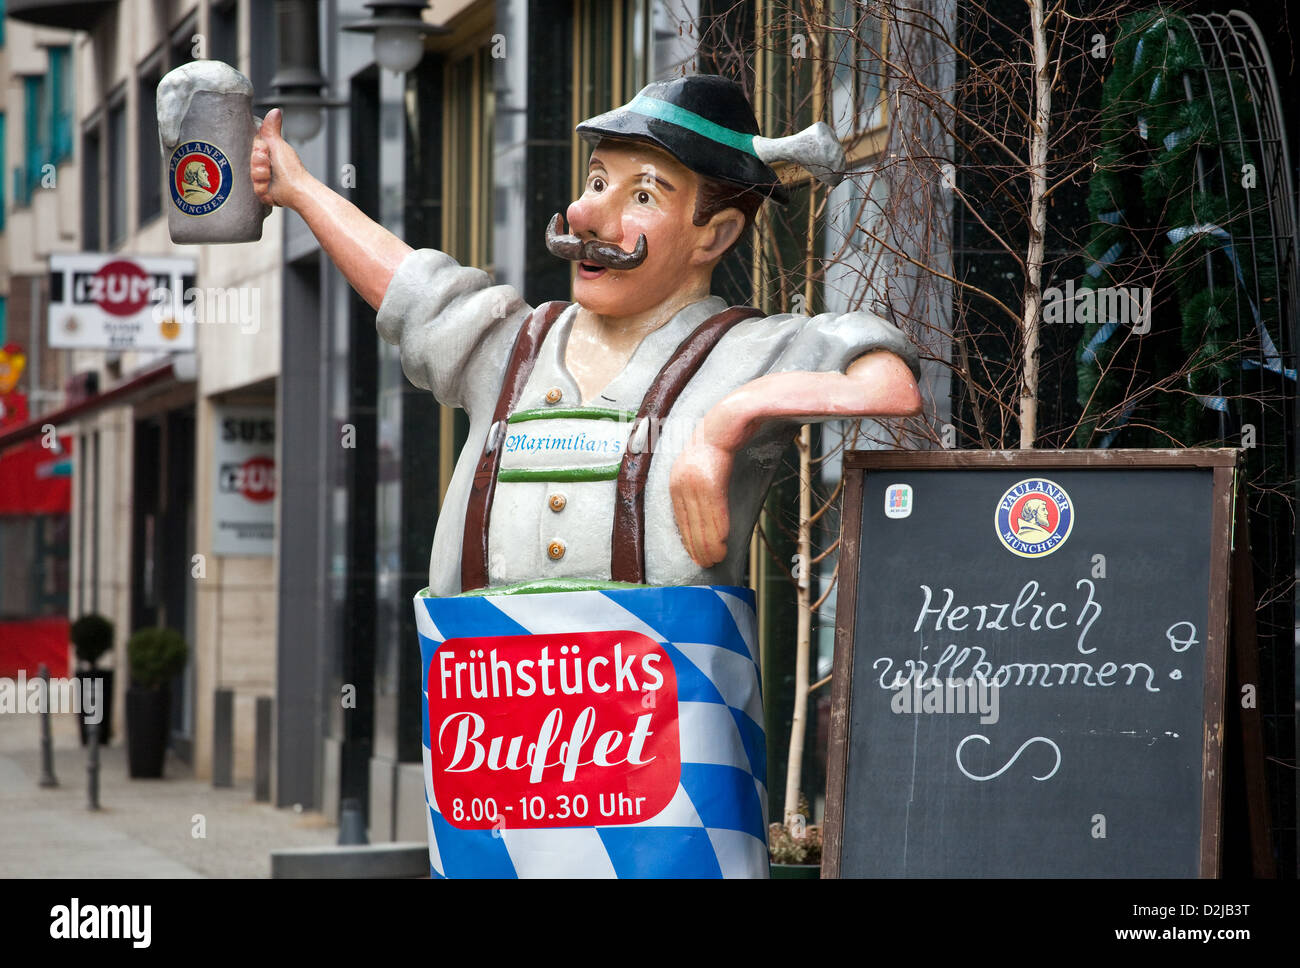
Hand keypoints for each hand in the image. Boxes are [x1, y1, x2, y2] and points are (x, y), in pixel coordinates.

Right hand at [251, 108, 307, 208]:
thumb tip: (275, 111)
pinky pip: (254, 188)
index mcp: (266, 153)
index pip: (251, 146)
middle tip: (268, 163)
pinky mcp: (262, 192)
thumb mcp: (278, 144)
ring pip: (251, 174)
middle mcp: (264, 166)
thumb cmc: (291, 169)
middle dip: (259, 162)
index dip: (257, 148)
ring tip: (270, 175)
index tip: (264, 149)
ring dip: (261, 174)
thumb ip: (271, 129)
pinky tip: (269, 186)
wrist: (297, 190)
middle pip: (249, 160)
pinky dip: (262, 186)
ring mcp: (263, 179)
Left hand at [669, 438, 734, 567]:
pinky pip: (713, 506)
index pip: (680, 518)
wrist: (727, 419)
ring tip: (716, 559)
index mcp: (677, 480)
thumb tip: (706, 512)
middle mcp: (680, 479)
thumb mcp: (703, 467)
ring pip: (701, 517)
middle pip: (689, 520)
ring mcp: (694, 477)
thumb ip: (702, 488)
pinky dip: (718, 526)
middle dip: (698, 545)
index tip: (696, 556)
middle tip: (707, 564)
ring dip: (709, 541)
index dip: (688, 539)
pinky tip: (722, 542)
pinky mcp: (709, 473)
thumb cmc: (718, 443)